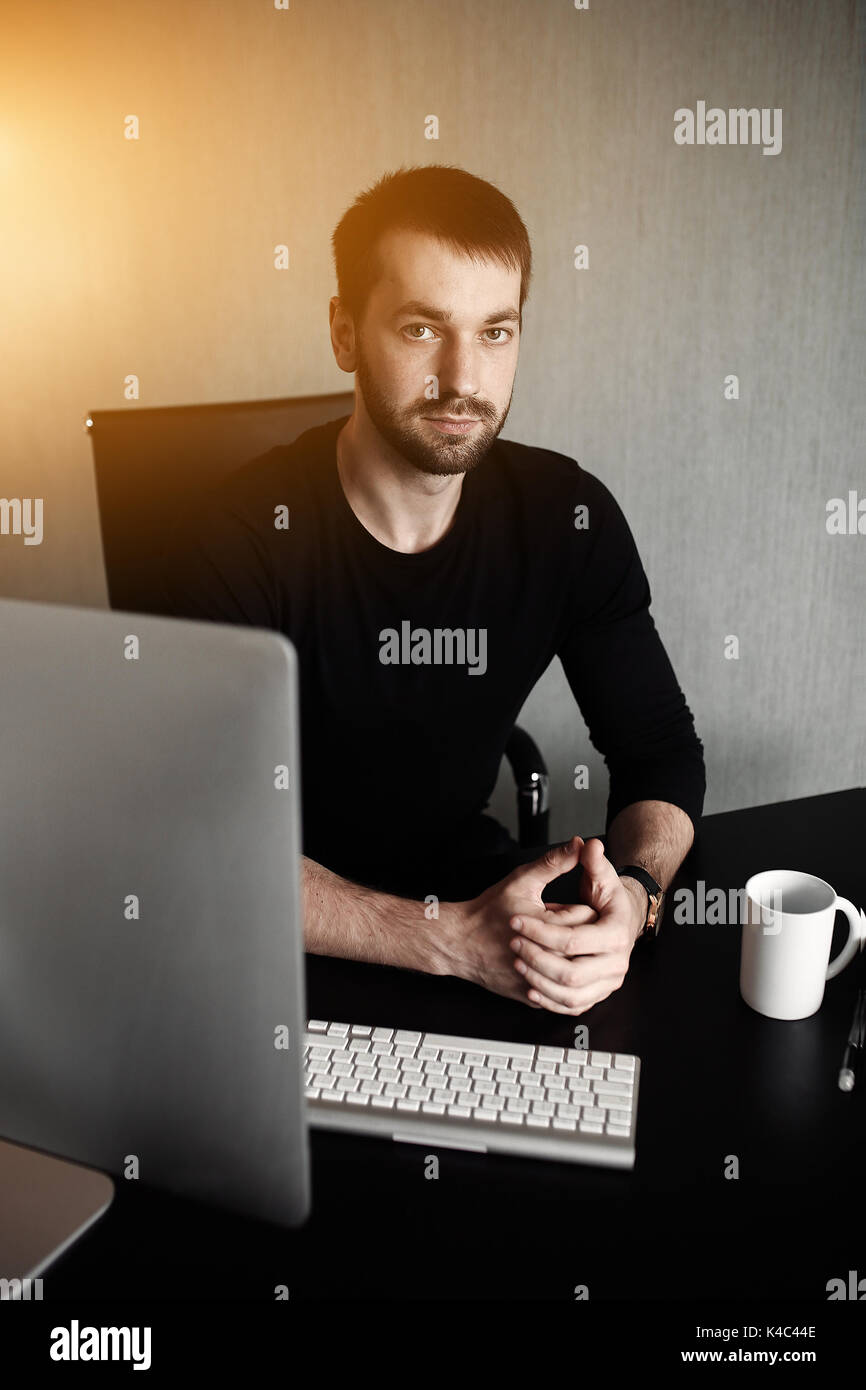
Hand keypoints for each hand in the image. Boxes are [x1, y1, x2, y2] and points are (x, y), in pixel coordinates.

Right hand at [441, 836, 644, 1011]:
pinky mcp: (533, 998)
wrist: (459, 943)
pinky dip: (557, 976)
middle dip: (573, 932)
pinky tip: (543, 960)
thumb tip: (579, 844)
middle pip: (584, 947)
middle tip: (552, 924)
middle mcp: (548, 962)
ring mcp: (541, 983)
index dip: (575, 909)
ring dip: (568, 955)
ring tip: (548, 942)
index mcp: (550, 931)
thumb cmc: (487, 912)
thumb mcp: (521, 881)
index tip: (557, 908)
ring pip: (575, 971)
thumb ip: (554, 862)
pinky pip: (560, 992)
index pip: (588, 920)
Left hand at [508, 837, 645, 1013]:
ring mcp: (607, 983)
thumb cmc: (602, 901)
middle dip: (535, 958)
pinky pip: (570, 1005)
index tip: (516, 920)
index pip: (572, 940)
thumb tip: (585, 844)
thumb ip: (589, 861)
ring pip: (568, 994)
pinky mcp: (595, 995)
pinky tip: (528, 983)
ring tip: (517, 960)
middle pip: (569, 973)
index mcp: (616, 933)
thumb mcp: (594, 878)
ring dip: (537, 979)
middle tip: (513, 943)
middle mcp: (617, 962)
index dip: (539, 930)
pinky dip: (547, 998)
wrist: (614, 927)